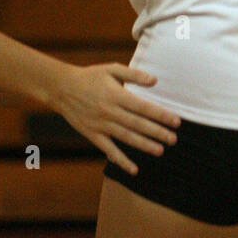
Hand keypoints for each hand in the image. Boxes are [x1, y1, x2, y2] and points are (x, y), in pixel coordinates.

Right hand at [49, 63, 179, 174]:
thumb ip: (134, 74)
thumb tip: (155, 80)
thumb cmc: (90, 76)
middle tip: (174, 139)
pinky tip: (134, 169)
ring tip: (160, 151)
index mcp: (116, 94)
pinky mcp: (92, 135)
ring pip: (126, 138)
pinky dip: (121, 160)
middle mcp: (109, 111)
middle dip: (157, 132)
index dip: (160, 115)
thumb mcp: (111, 69)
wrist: (62, 88)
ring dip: (144, 145)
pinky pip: (108, 150)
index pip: (143, 107)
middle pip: (137, 124)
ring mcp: (100, 125)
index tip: (176, 121)